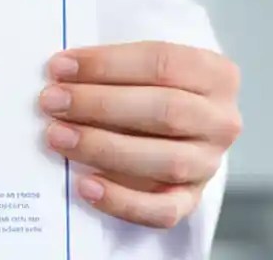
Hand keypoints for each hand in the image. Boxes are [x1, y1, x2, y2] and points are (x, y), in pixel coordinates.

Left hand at [38, 41, 241, 228]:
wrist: (172, 127)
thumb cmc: (145, 87)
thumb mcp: (139, 66)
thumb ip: (112, 67)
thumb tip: (60, 74)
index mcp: (215, 74)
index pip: (162, 63)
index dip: (107, 64)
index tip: (60, 67)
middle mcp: (220, 120)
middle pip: (165, 110)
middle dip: (100, 105)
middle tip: (52, 101)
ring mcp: (209, 163)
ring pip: (164, 161)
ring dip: (103, 148)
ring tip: (58, 136)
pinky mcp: (192, 200)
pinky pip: (163, 210)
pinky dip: (122, 200)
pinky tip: (86, 185)